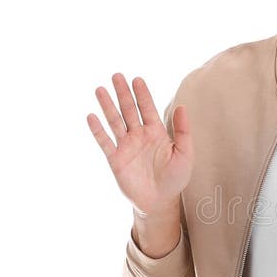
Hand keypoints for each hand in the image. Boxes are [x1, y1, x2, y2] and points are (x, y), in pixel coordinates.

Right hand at [87, 73, 193, 214]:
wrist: (160, 201)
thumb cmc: (175, 178)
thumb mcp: (185, 154)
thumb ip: (183, 131)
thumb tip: (182, 107)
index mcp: (156, 132)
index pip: (147, 108)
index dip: (142, 94)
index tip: (137, 79)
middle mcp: (139, 136)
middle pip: (129, 110)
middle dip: (123, 93)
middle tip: (116, 75)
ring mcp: (126, 146)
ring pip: (115, 121)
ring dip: (107, 106)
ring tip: (100, 89)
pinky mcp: (116, 159)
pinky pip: (105, 142)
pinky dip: (98, 130)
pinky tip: (91, 116)